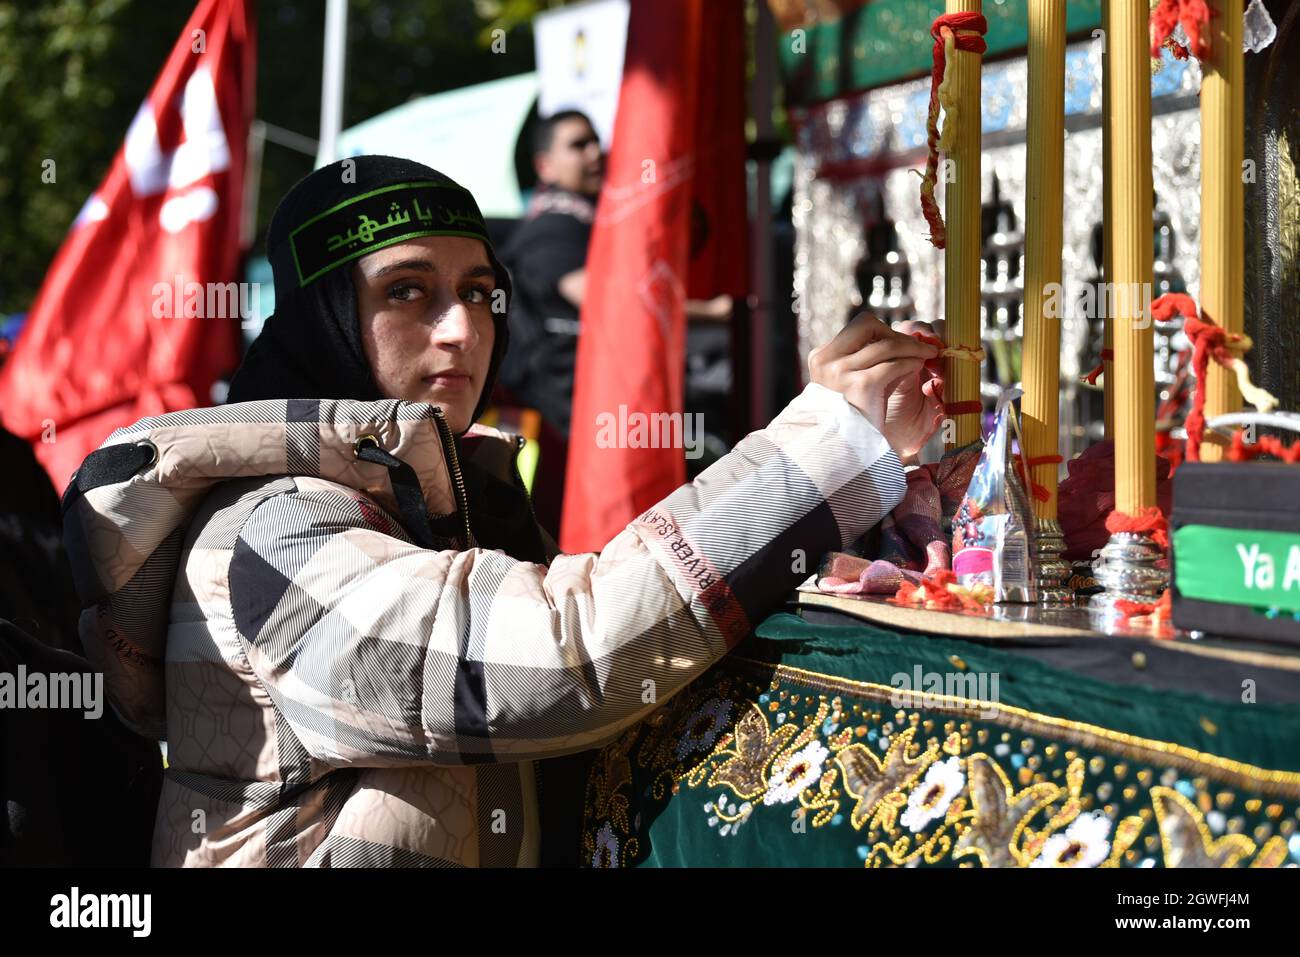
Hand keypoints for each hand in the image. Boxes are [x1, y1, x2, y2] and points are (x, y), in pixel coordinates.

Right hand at [808, 312, 939, 456]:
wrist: (844, 450)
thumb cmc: (853, 417)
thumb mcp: (855, 381)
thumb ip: (870, 360)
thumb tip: (904, 338)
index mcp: (821, 356)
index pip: (858, 327)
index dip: (884, 330)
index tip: (901, 343)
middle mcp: (827, 361)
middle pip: (868, 325)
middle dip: (897, 334)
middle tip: (917, 347)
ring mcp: (841, 372)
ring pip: (886, 345)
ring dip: (912, 347)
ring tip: (926, 355)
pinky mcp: (860, 386)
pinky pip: (893, 365)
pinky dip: (910, 363)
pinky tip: (919, 367)